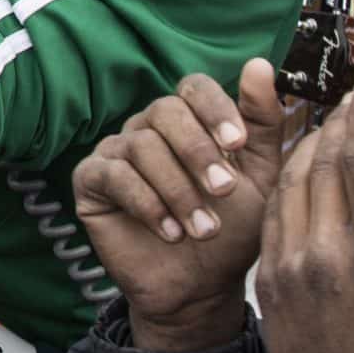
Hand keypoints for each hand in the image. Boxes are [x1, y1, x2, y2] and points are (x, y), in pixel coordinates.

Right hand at [73, 62, 288, 350]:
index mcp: (188, 120)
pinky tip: (171, 233)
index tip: (237, 144)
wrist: (200, 288)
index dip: (215, 109)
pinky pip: (113, 176)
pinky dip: (147, 204)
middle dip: (198, 151)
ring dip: (179, 190)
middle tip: (224, 191)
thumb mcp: (260, 179)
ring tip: (204, 230)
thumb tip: (258, 64)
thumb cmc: (231, 231)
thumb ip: (263, 125)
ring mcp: (115, 153)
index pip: (193, 87)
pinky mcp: (90, 183)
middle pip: (165, 111)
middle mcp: (147, 128)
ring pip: (142, 146)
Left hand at [257, 79, 353, 352]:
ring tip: (329, 125)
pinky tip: (303, 175)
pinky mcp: (268, 283)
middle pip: (320, 163)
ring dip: (306, 147)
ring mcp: (288, 268)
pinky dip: (287, 185)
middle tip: (353, 98)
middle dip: (337, 121)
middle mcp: (324, 253)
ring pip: (289, 185)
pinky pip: (273, 217)